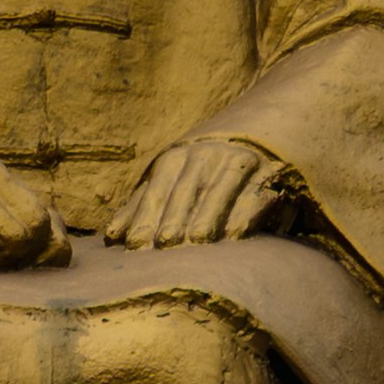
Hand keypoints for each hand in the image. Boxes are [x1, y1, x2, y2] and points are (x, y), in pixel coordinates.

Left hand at [115, 129, 297, 247]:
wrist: (263, 137)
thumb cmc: (205, 171)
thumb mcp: (172, 180)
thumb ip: (143, 205)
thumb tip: (111, 238)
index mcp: (179, 157)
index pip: (158, 187)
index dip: (145, 214)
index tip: (134, 244)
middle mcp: (208, 156)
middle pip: (187, 190)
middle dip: (174, 217)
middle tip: (163, 245)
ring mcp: (241, 163)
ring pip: (220, 190)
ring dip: (208, 215)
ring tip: (196, 241)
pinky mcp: (272, 175)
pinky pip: (257, 194)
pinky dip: (247, 214)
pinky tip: (235, 236)